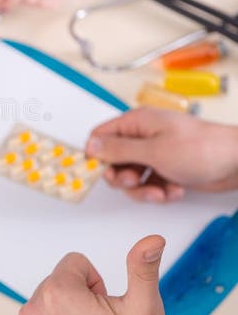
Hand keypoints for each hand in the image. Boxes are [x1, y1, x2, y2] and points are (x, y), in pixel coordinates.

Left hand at [12, 235, 175, 314]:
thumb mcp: (144, 311)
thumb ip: (143, 268)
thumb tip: (151, 240)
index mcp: (58, 294)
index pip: (75, 263)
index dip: (97, 283)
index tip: (107, 308)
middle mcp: (31, 314)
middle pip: (58, 286)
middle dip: (79, 300)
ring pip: (47, 312)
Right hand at [87, 108, 237, 201]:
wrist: (235, 163)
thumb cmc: (201, 148)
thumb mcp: (153, 150)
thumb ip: (119, 150)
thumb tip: (91, 146)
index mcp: (137, 123)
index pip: (101, 137)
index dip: (95, 156)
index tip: (96, 173)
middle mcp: (143, 137)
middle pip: (114, 162)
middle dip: (124, 179)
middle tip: (136, 181)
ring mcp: (155, 154)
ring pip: (132, 178)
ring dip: (144, 190)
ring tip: (162, 190)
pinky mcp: (166, 169)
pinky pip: (149, 185)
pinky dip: (159, 191)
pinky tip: (175, 189)